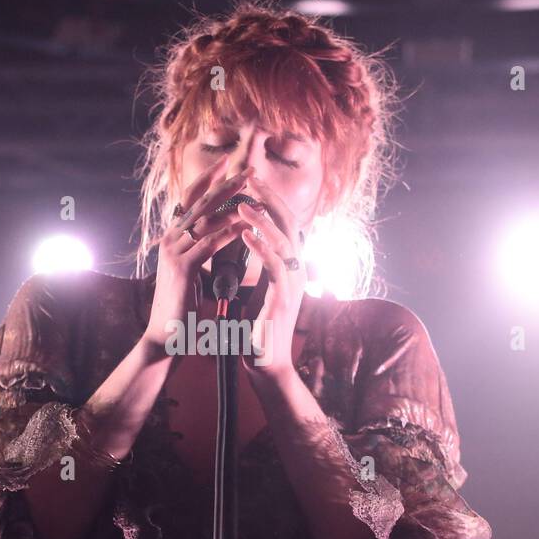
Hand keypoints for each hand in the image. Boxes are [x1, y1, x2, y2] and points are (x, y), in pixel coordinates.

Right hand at [140, 158, 254, 353]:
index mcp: (173, 237)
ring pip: (206, 220)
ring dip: (232, 204)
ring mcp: (173, 252)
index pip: (190, 199)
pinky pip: (209, 244)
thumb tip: (220, 231)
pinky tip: (246, 225)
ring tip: (253, 192)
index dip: (208, 180)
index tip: (228, 163)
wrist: (165, 335)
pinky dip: (229, 233)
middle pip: (199, 202)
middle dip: (224, 184)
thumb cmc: (182, 305)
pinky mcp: (182, 268)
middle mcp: (170, 239)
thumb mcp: (192, 269)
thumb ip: (201, 249)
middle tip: (247, 170)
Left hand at [236, 175, 306, 379]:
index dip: (269, 199)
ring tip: (241, 203)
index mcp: (290, 265)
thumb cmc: (258, 328)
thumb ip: (261, 267)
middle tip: (250, 177)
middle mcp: (297, 269)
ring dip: (262, 220)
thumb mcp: (260, 290)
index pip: (284, 222)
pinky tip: (246, 235)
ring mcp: (293, 282)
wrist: (265, 361)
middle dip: (268, 198)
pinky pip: (275, 265)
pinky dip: (261, 247)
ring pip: (283, 240)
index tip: (249, 181)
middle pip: (289, 222)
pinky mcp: (284, 297)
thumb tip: (251, 243)